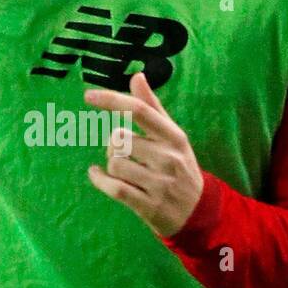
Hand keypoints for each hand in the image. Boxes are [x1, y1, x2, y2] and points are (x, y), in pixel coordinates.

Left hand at [85, 71, 203, 237]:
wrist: (198, 212)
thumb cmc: (180, 167)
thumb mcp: (173, 136)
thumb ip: (152, 107)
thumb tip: (137, 76)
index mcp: (174, 136)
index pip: (140, 110)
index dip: (112, 100)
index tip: (88, 96)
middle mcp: (168, 157)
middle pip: (119, 138)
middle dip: (112, 145)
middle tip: (121, 153)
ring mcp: (159, 183)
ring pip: (115, 163)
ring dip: (110, 166)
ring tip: (120, 170)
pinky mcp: (149, 206)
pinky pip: (114, 188)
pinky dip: (99, 180)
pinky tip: (96, 175)